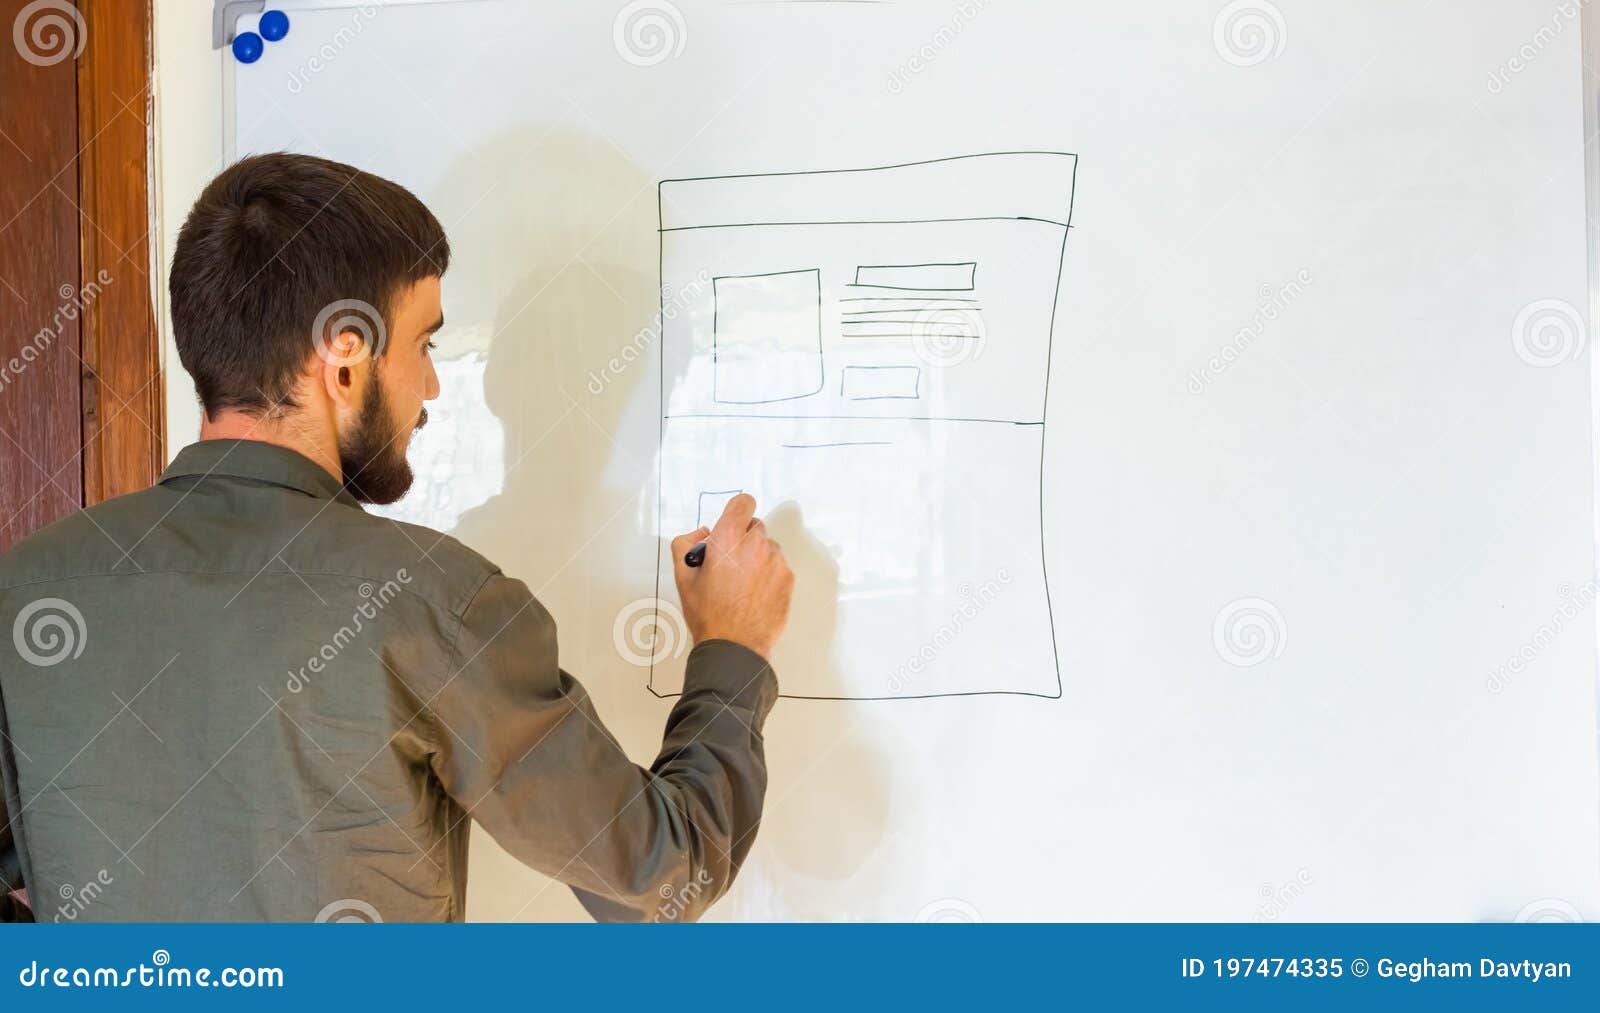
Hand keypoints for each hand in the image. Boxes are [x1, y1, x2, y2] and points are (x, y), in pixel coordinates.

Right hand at [671, 494, 793, 660]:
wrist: (734, 645)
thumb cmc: (708, 613)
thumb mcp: (683, 576)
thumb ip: (686, 544)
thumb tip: (701, 534)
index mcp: (728, 538)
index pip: (743, 503)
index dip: (736, 511)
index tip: (732, 522)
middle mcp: (756, 544)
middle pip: (754, 526)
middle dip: (742, 539)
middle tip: (729, 562)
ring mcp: (776, 561)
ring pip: (767, 547)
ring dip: (757, 557)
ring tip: (741, 583)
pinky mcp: (788, 578)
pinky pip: (778, 566)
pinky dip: (768, 574)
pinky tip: (754, 594)